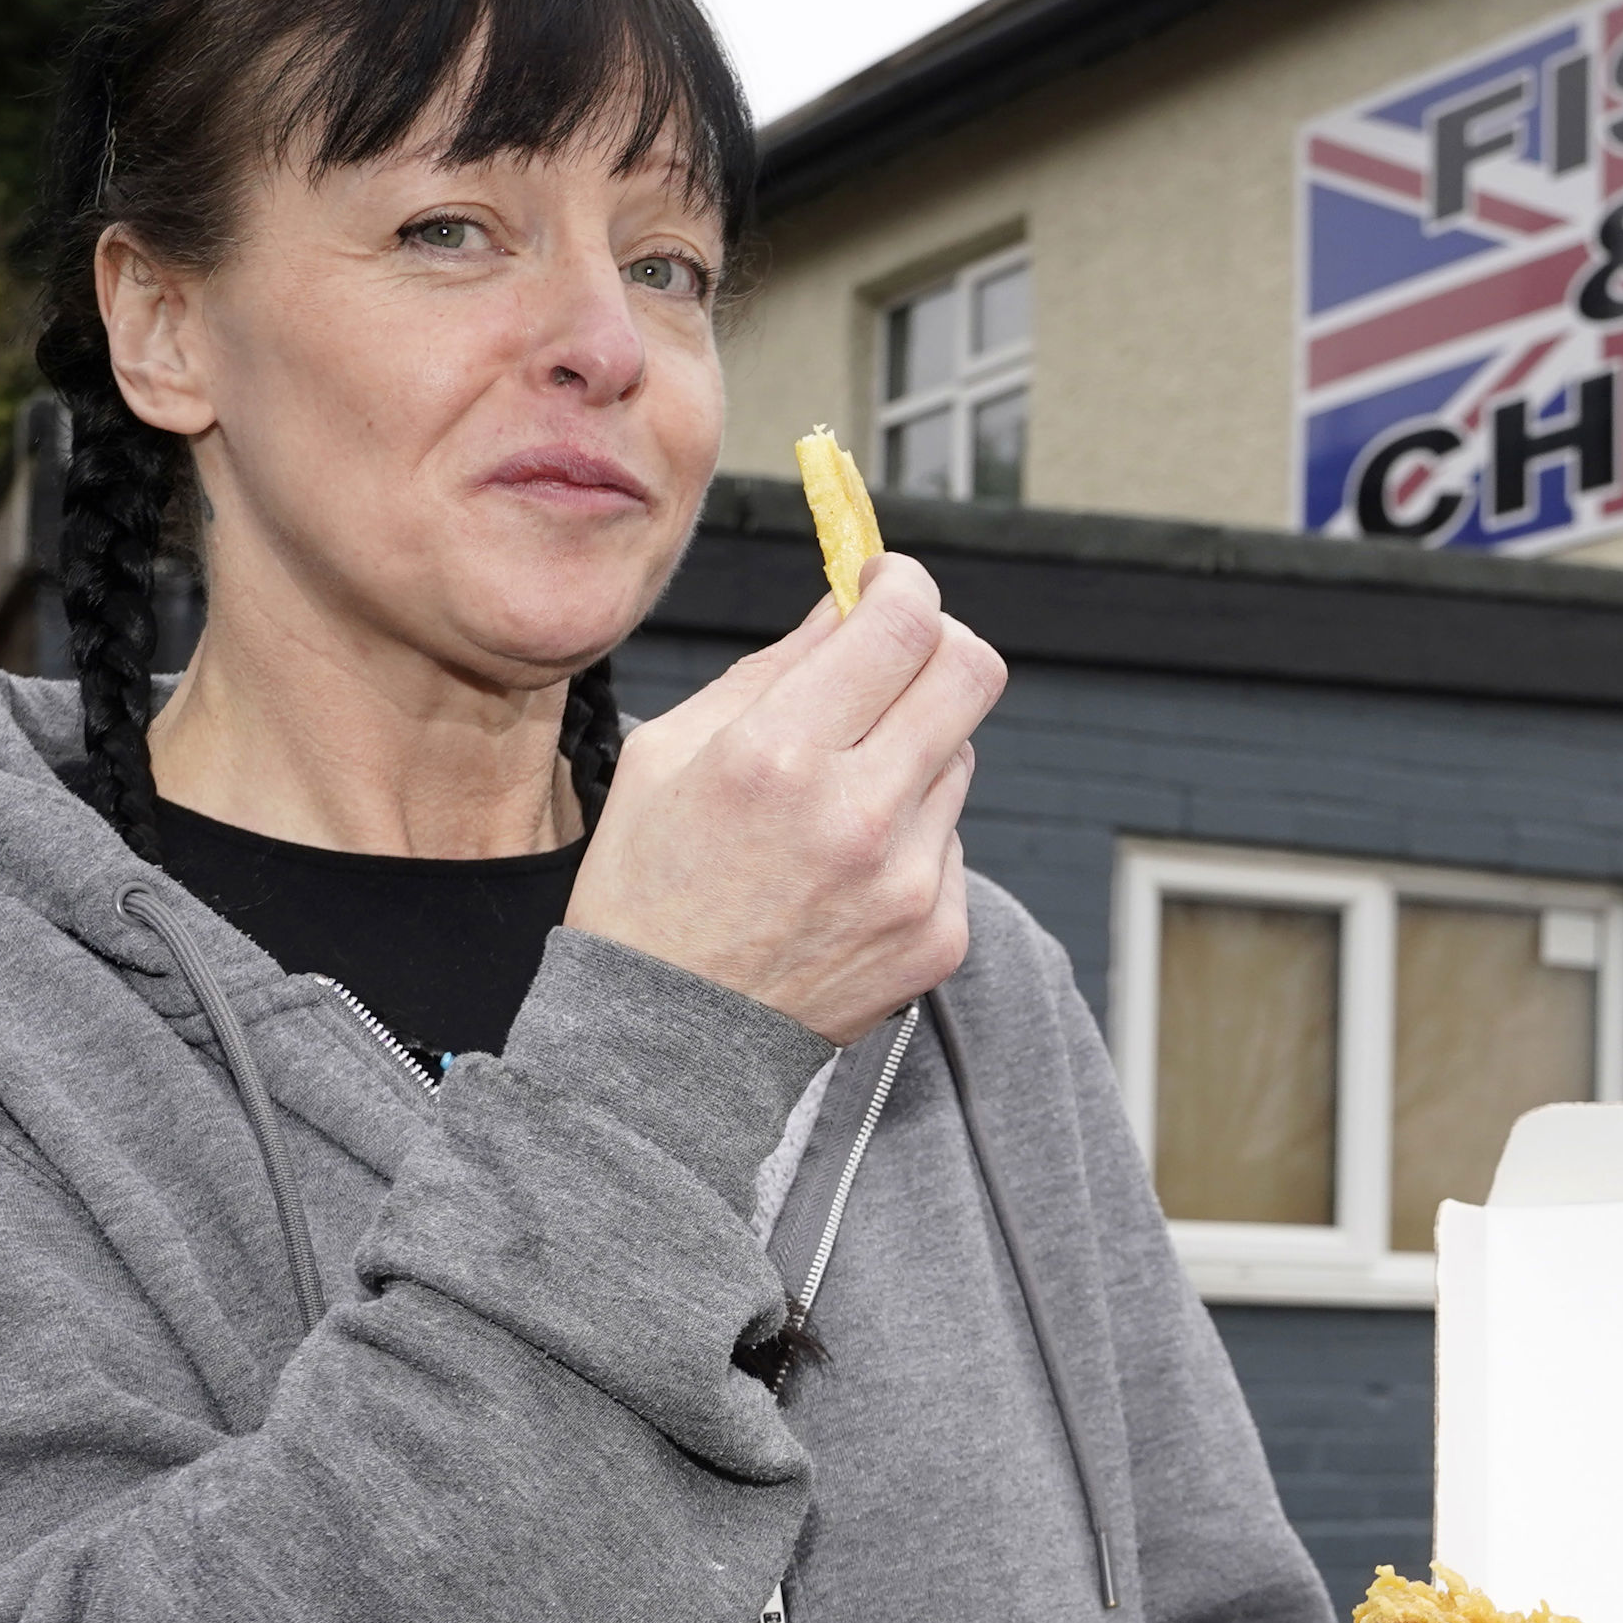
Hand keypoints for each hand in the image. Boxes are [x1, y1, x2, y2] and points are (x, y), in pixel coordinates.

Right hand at [565, 555, 1006, 1043]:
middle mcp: (857, 816)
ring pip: (961, 755)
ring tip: (838, 795)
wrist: (666, 1039)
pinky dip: (911, 833)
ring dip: (915, 749)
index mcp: (778, 756)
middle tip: (895, 654)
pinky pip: (952, 839)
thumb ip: (774, 667)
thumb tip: (849, 600)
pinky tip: (844, 872)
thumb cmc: (649, 885)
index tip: (884, 583)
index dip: (903, 584)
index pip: (902, 624)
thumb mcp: (670, 752)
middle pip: (972, 672)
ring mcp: (909, 882)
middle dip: (938, 642)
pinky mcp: (939, 934)